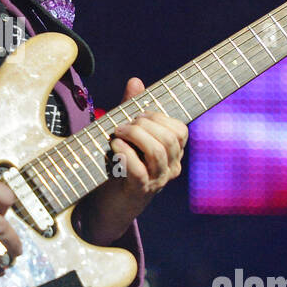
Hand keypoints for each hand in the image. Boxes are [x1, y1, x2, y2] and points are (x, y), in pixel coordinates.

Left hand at [79, 77, 187, 245]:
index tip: (138, 116)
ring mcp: (157, 182)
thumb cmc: (118, 166)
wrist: (106, 205)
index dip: (159, 117)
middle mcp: (170, 168)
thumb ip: (132, 110)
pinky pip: (139, 170)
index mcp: (172, 154)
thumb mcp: (126, 135)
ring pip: (158, 151)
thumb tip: (136, 81)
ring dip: (134, 136)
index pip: (180, 130)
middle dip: (144, 124)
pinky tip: (114, 147)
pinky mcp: (139, 192)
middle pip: (169, 138)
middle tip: (122, 125)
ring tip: (116, 134)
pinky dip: (125, 153)